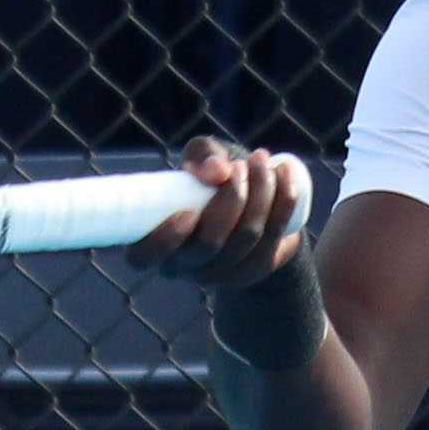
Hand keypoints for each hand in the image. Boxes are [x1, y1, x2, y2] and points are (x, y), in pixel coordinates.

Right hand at [130, 135, 308, 291]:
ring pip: (245, 238)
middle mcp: (185, 265)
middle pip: (209, 243)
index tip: (188, 211)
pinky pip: (272, 239)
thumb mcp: (201, 160)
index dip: (164, 241)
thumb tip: (217, 172)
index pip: (143, 257)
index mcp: (155, 242)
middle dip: (231, 198)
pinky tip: (285, 175)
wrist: (251, 203)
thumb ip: (202, 156)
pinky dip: (283, 202)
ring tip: (261, 160)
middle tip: (241, 165)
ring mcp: (221, 273)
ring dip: (260, 193)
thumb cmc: (211, 179)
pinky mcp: (254, 269)